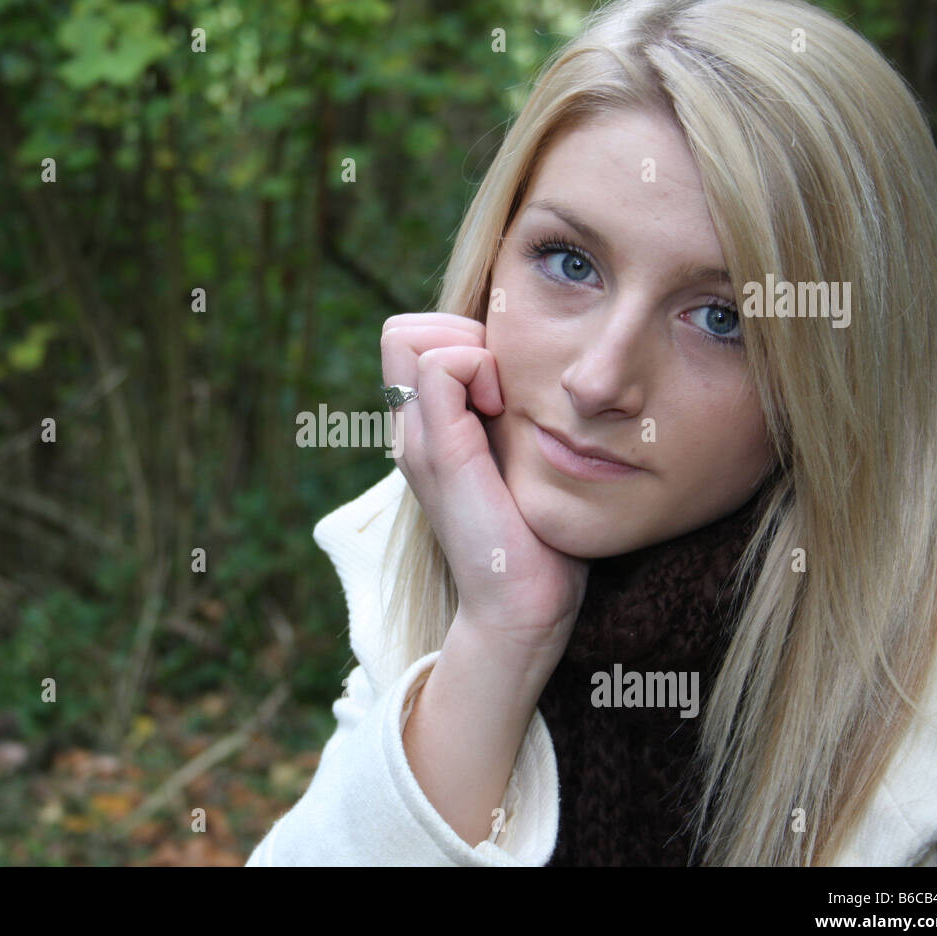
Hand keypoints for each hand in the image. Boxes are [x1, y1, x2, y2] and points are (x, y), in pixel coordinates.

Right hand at [381, 312, 589, 655]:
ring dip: (467, 348)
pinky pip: (441, 366)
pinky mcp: (440, 451)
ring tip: (499, 400)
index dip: (456, 338)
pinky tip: (502, 409)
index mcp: (423, 430)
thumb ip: (504, 416)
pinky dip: (477, 366)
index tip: (500, 384)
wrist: (521, 604)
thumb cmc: (532, 534)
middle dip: (457, 334)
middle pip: (400, 331)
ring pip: (408, 336)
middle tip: (498, 386)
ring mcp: (416, 439)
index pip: (409, 338)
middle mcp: (408, 431)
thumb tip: (536, 370)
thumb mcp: (512, 457)